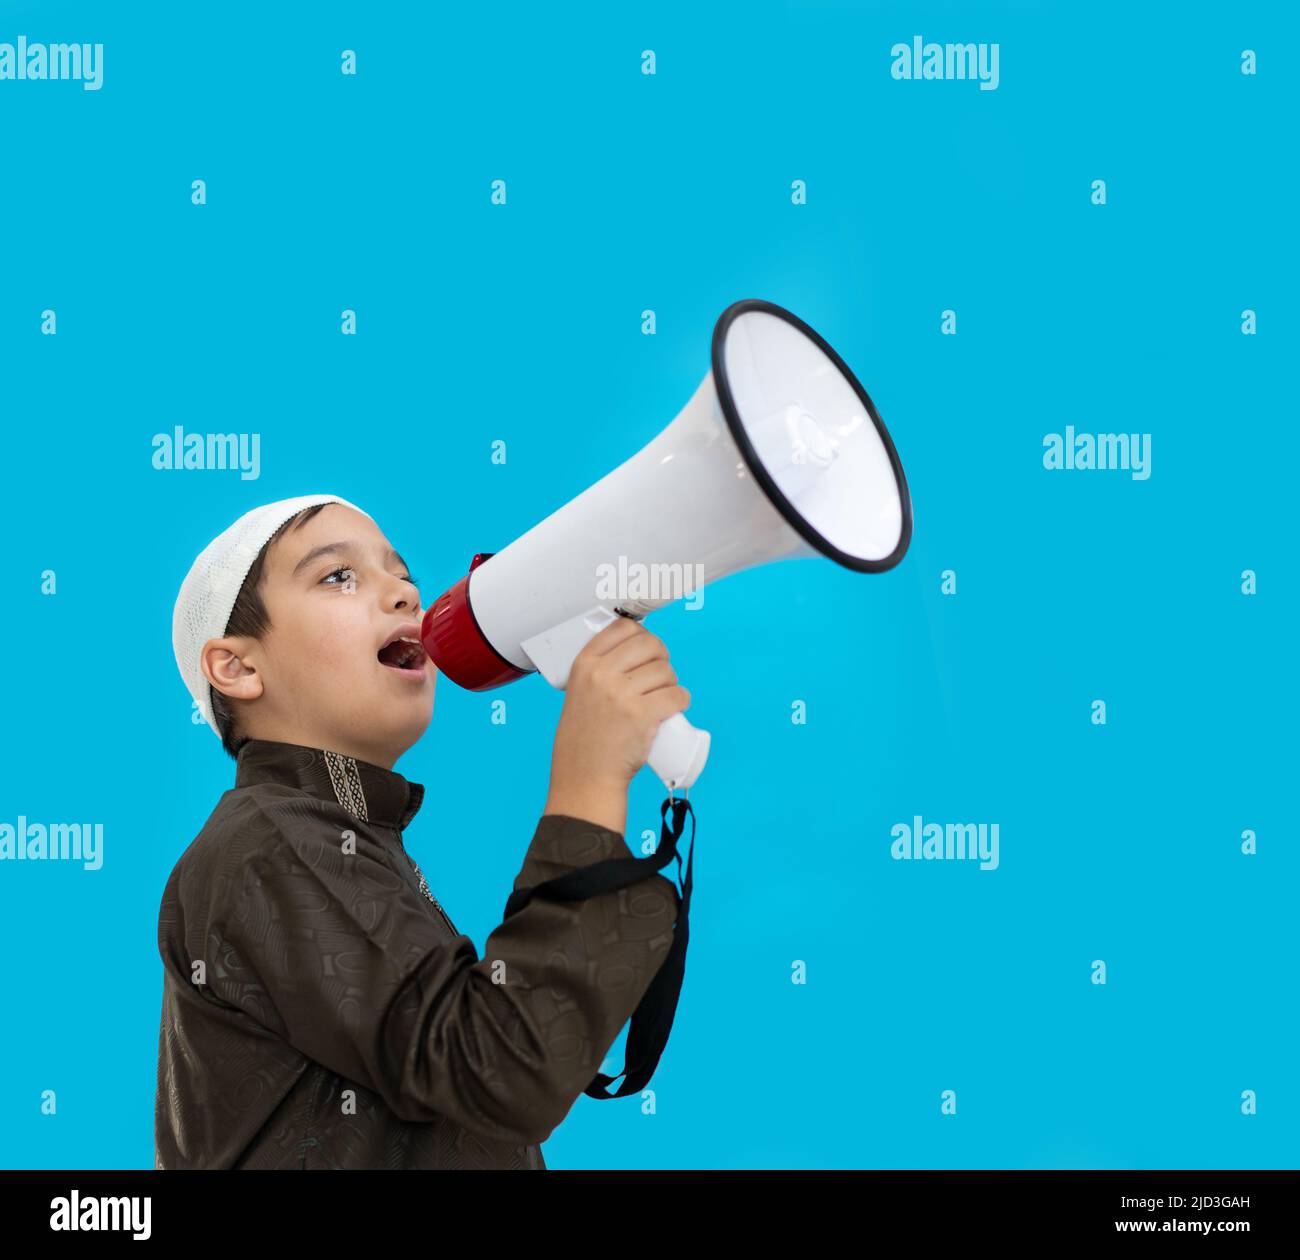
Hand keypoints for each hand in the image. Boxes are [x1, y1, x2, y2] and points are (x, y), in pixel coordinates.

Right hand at [543, 617, 690, 833]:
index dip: (642, 634)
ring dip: (671, 683)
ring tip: (661, 699)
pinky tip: (675, 707)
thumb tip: (636, 650)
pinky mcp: (641, 715)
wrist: (585, 775)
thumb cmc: (584, 737)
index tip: (647, 649)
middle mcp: (601, 674)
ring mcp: (621, 695)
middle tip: (660, 675)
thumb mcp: (579, 692)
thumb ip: (599, 671)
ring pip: (666, 671)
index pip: (622, 627)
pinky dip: (682, 700)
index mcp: (584, 664)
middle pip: (650, 644)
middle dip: (662, 657)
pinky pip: (677, 695)